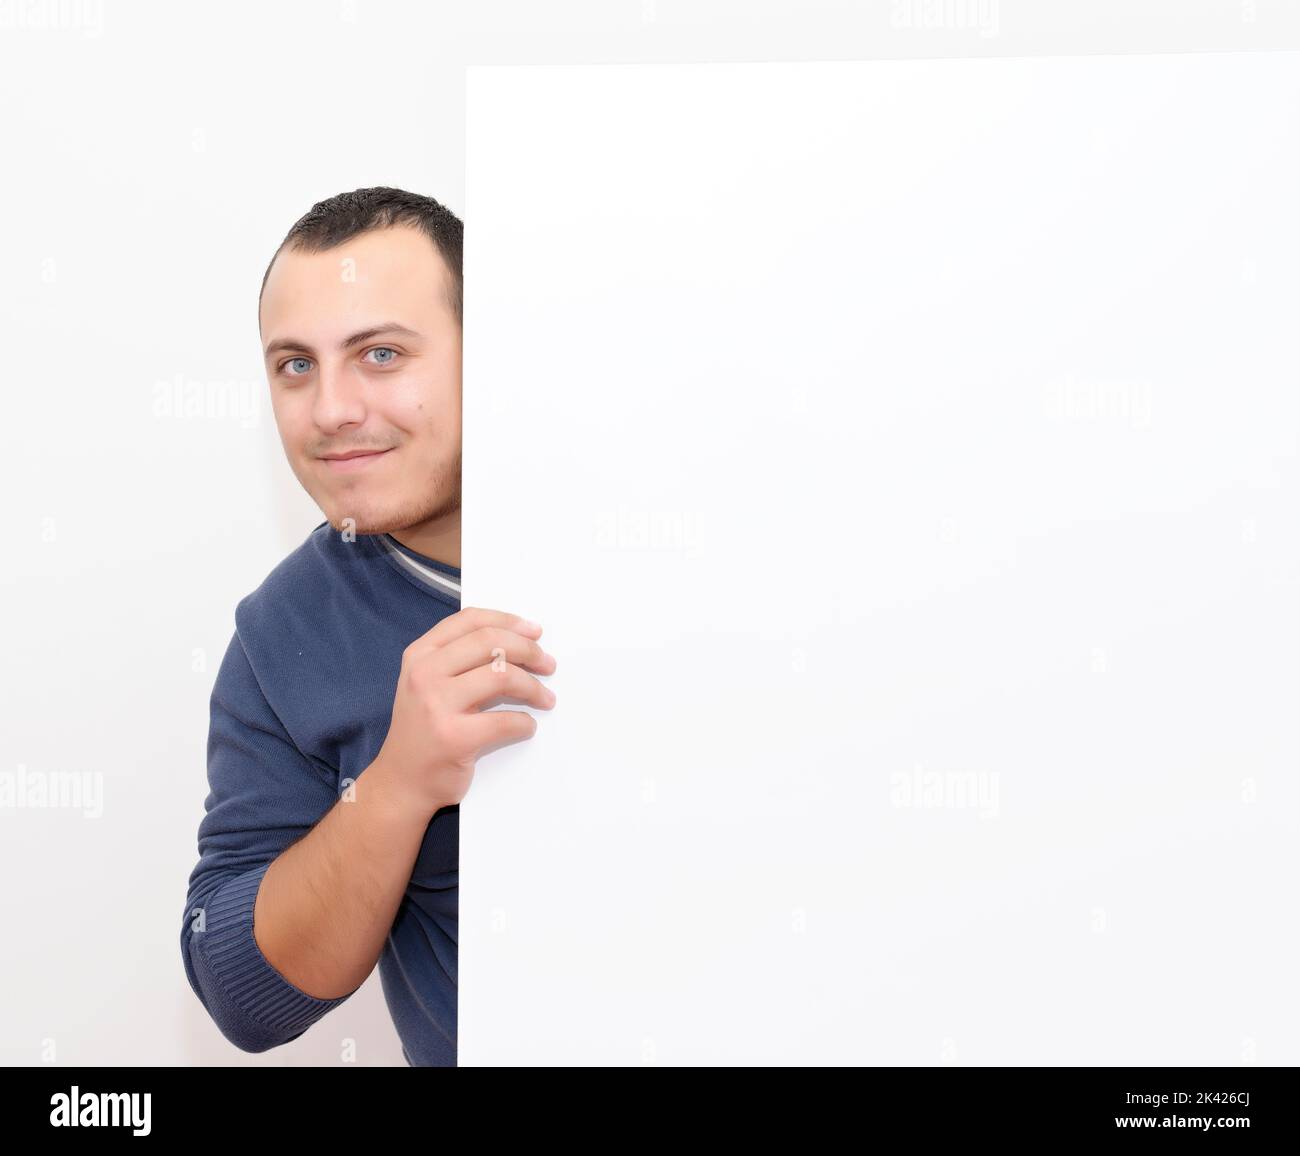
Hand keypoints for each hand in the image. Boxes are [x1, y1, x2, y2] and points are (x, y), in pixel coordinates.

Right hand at [372, 606, 557, 815]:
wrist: (402, 781)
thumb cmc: (423, 729)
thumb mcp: (426, 682)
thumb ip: (456, 658)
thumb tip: (516, 640)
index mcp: (420, 654)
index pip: (470, 620)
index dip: (508, 621)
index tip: (534, 631)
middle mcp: (424, 674)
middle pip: (490, 642)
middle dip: (529, 650)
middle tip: (548, 664)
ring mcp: (437, 705)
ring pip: (502, 676)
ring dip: (534, 686)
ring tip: (546, 698)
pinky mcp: (454, 737)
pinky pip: (505, 720)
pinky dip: (525, 723)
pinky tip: (527, 726)